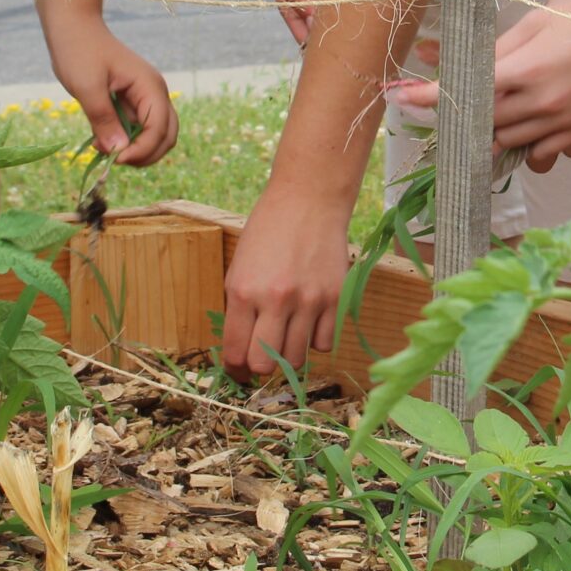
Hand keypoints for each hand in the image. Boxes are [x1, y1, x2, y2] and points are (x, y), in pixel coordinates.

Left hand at [54, 24, 178, 166]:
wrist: (73, 26)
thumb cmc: (79, 51)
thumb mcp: (87, 88)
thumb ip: (104, 120)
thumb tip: (119, 151)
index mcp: (150, 87)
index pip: (159, 130)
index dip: (141, 151)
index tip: (113, 159)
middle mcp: (155, 92)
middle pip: (166, 136)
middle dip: (144, 154)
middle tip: (112, 159)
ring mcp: (146, 96)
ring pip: (155, 134)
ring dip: (135, 149)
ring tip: (104, 148)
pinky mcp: (133, 99)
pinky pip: (139, 127)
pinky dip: (126, 139)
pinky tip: (102, 138)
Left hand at [221, 186, 353, 378]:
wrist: (309, 200)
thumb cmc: (268, 230)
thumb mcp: (239, 267)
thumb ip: (239, 308)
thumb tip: (240, 350)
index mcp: (244, 292)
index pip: (236, 352)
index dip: (235, 368)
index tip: (238, 370)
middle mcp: (276, 300)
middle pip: (266, 364)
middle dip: (260, 366)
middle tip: (262, 356)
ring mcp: (309, 301)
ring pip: (297, 359)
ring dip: (288, 354)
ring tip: (286, 335)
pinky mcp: (335, 299)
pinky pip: (325, 344)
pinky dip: (315, 341)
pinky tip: (309, 322)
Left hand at [388, 4, 570, 171]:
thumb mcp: (536, 24)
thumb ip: (496, 50)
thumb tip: (454, 59)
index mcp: (526, 70)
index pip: (467, 93)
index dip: (431, 97)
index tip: (404, 98)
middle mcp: (542, 102)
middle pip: (484, 124)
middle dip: (462, 116)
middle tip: (448, 105)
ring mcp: (564, 121)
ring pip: (509, 142)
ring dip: (494, 131)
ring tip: (492, 111)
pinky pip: (542, 152)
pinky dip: (527, 143)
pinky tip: (527, 122)